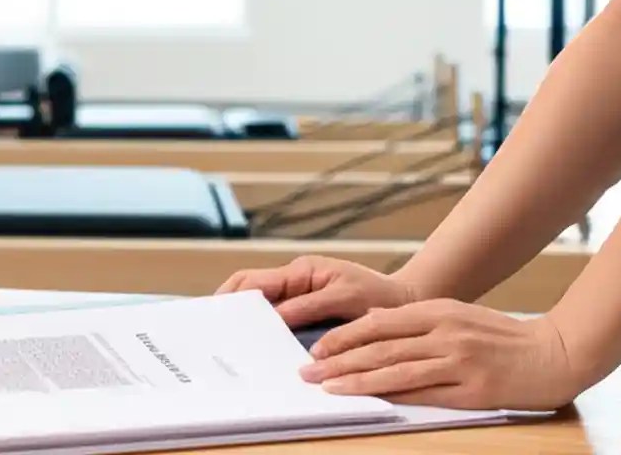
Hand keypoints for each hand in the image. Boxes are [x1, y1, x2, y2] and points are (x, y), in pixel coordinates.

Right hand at [216, 256, 419, 327]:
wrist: (406, 304)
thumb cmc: (379, 296)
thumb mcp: (344, 297)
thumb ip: (308, 305)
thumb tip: (274, 317)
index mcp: (300, 272)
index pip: (252, 281)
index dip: (230, 296)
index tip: (215, 313)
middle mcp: (294, 283)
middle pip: (249, 292)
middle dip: (230, 309)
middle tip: (215, 332)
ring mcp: (299, 299)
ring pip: (260, 307)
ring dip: (246, 322)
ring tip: (230, 343)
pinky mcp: (305, 316)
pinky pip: (277, 321)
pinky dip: (264, 332)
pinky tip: (258, 349)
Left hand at [300, 299, 578, 410]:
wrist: (554, 353)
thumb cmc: (502, 336)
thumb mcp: (457, 314)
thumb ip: (418, 320)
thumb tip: (372, 321)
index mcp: (437, 310)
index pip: (378, 322)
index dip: (344, 336)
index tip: (317, 349)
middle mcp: (444, 333)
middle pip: (380, 347)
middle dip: (339, 360)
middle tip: (308, 372)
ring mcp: (459, 361)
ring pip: (396, 370)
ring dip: (357, 380)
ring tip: (328, 388)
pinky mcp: (472, 389)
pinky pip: (425, 394)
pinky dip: (394, 397)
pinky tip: (372, 400)